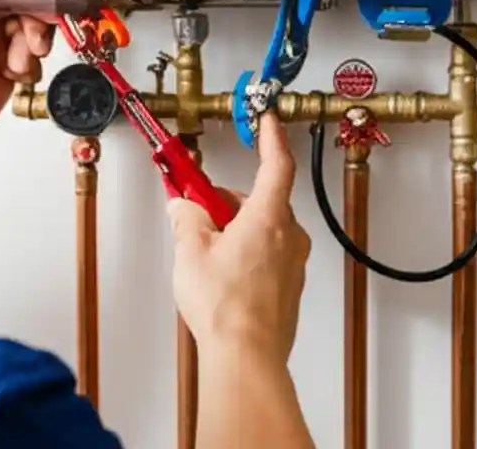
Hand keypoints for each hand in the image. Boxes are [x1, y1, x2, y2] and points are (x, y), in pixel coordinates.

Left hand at [0, 0, 54, 165]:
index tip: (39, 5)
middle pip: (20, 9)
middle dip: (34, 21)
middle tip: (34, 41)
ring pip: (29, 34)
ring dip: (34, 46)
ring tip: (19, 65)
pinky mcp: (1, 77)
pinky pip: (31, 62)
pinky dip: (33, 67)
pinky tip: (18, 77)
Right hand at [168, 115, 310, 364]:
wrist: (247, 357)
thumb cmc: (226, 308)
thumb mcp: (191, 251)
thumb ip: (187, 219)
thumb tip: (183, 207)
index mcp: (268, 217)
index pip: (276, 164)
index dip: (271, 137)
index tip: (266, 119)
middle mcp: (289, 236)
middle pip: (260, 200)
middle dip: (226, 202)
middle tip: (195, 210)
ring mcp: (293, 262)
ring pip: (262, 229)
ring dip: (234, 230)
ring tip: (202, 253)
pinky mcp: (289, 285)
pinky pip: (266, 254)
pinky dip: (244, 252)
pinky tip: (219, 274)